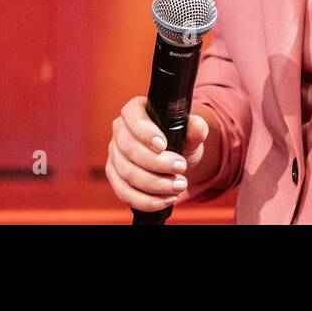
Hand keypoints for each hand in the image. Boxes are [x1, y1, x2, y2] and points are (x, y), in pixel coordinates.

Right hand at [104, 96, 208, 211]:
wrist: (177, 161)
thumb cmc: (181, 141)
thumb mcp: (191, 134)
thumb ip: (196, 128)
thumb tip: (197, 127)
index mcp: (136, 111)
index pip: (133, 116)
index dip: (145, 132)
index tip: (163, 146)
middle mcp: (120, 131)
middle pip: (129, 148)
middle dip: (156, 163)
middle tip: (180, 167)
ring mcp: (115, 155)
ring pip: (127, 173)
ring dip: (154, 184)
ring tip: (178, 185)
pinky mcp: (114, 177)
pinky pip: (124, 192)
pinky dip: (146, 200)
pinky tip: (166, 199)